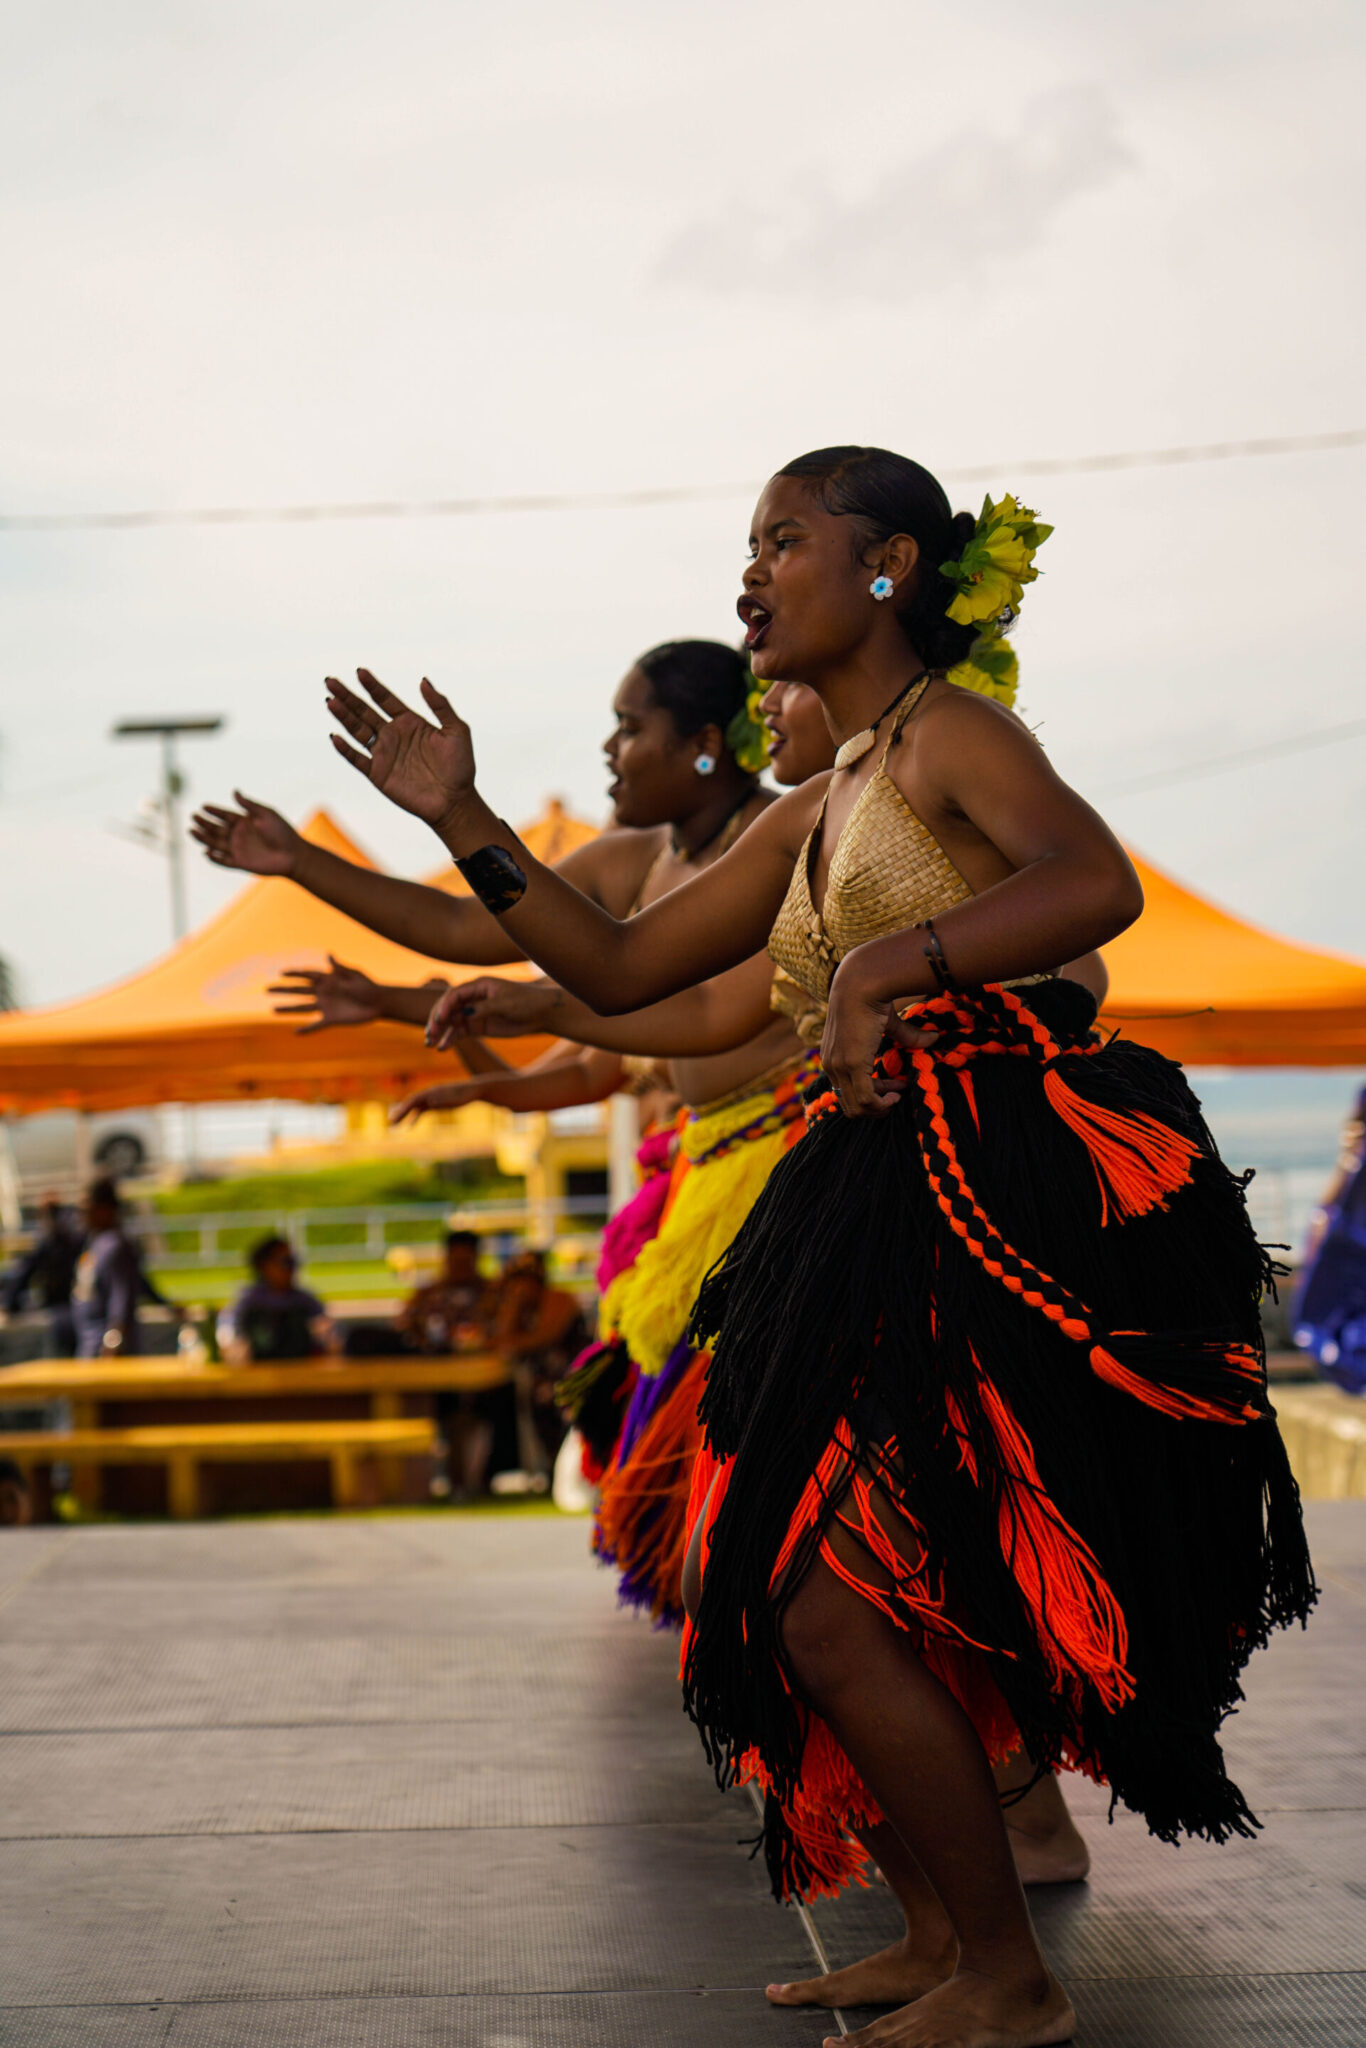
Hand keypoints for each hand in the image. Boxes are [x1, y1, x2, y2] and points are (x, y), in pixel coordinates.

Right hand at [190, 793, 302, 876]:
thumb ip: (249, 805)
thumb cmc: (282, 831)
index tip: (203, 806)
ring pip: (216, 844)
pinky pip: (224, 861)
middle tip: (194, 817)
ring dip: (204, 838)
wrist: (293, 854)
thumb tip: (235, 791)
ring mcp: (238, 849)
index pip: (224, 815)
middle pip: (216, 829)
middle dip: (204, 823)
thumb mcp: (266, 814)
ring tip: (192, 831)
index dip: (213, 811)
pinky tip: (206, 853)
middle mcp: (239, 835)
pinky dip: (214, 858)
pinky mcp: (240, 863)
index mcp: (244, 821)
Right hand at [268, 955, 382, 1034]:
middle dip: (283, 990)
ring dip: (288, 1009)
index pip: (307, 976)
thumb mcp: (354, 976)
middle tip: (267, 989)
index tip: (281, 973)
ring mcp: (326, 1006)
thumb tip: (328, 955)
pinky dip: (307, 1029)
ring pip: (303, 1008)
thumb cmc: (368, 986)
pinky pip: (316, 1025)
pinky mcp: (332, 1019)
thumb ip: (340, 969)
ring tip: (273, 1010)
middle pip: (299, 991)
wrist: (379, 1003)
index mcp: (328, 980)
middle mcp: (323, 993)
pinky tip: (295, 1033)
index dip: (294, 974)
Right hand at [326, 669, 475, 827]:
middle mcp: (393, 735)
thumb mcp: (457, 730)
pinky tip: (335, 736)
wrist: (456, 801)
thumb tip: (423, 680)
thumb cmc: (461, 766)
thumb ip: (440, 705)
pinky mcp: (378, 774)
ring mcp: (384, 754)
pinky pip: (357, 759)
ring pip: (357, 731)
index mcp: (410, 722)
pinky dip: (345, 749)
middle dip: (348, 696)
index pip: (385, 699)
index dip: (372, 685)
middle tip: (331, 680)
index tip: (360, 671)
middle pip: (365, 711)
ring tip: (330, 700)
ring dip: (343, 716)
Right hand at [389, 1081, 477, 1125]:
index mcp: (432, 1092)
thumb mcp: (454, 1097)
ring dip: (404, 1117)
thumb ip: (442, 1099)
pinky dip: (415, 1119)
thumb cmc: (465, 1094)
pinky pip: (422, 1112)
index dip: (403, 1109)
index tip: (396, 1117)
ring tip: (394, 1127)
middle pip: (410, 1104)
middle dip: (399, 1114)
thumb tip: (430, 1101)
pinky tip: (410, 1127)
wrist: (474, 1090)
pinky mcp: (436, 1105)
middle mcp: (429, 1095)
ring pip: (414, 1109)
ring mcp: (431, 1100)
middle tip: (390, 1125)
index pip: (413, 1100)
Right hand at [426, 976, 562, 1047]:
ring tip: (431, 1044)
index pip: (454, 994)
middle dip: (437, 1021)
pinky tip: (443, 1048)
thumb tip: (464, 1014)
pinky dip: (450, 1039)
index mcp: (479, 985)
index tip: (439, 1020)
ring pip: (451, 1021)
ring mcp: (475, 1012)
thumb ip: (485, 1008)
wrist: (543, 1013)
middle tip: (430, 1035)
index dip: (444, 1006)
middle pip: (448, 1008)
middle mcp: (473, 998)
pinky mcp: (478, 1026)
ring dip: (440, 1032)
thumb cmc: (527, 1001)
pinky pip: (460, 1032)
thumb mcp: (506, 1003)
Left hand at [820, 967, 925, 1118]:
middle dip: (876, 1105)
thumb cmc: (872, 997)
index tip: (895, 1086)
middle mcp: (830, 1065)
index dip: (872, 1094)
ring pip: (856, 1107)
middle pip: (849, 1105)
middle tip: (897, 1093)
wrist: (861, 983)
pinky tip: (896, 1094)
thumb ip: (906, 1036)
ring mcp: (838, 1067)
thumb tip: (934, 1038)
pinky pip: (864, 1100)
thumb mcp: (888, 1022)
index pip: (846, 1091)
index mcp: (833, 1057)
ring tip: (898, 1095)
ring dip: (880, 1107)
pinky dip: (881, 1104)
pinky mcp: (850, 1065)